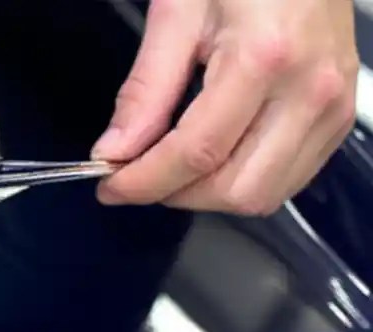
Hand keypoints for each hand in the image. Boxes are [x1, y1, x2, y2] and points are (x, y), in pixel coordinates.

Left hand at [92, 0, 356, 215]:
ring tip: (173, 167)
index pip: (195, 153)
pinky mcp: (338, 117)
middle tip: (138, 175)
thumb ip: (146, 90)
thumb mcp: (177, 15)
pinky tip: (214, 157)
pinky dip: (242, 182)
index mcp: (264, 58)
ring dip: (208, 195)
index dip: (144, 182)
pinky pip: (288, 180)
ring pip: (262, 196)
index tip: (110, 186)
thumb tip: (115, 151)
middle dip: (175, 194)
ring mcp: (331, 108)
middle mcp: (308, 91)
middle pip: (233, 189)